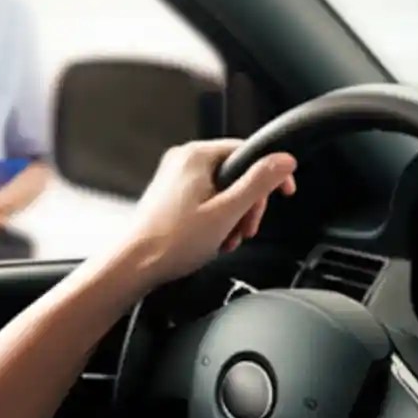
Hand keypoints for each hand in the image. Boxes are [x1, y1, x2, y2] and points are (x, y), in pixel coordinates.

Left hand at [125, 139, 296, 285]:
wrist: (134, 265)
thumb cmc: (172, 242)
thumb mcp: (227, 212)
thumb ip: (258, 184)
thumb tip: (284, 161)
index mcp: (196, 156)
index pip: (247, 152)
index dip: (269, 175)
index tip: (284, 193)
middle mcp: (184, 161)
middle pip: (236, 173)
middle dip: (247, 205)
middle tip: (246, 229)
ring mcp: (175, 178)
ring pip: (222, 190)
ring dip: (233, 216)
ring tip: (227, 239)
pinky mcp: (171, 196)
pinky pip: (206, 200)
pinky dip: (216, 219)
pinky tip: (214, 239)